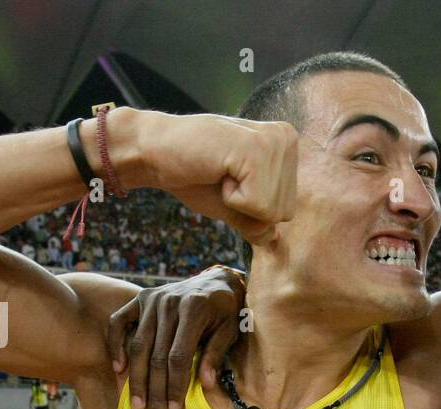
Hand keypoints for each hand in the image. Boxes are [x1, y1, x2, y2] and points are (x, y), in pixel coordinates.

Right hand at [108, 266, 245, 408]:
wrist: (216, 282)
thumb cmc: (226, 311)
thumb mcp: (229, 331)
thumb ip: (216, 355)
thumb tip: (206, 385)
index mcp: (193, 310)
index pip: (178, 356)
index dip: (175, 385)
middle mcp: (169, 303)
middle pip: (155, 355)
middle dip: (154, 391)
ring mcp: (152, 299)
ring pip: (138, 345)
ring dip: (136, 378)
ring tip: (136, 404)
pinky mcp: (140, 298)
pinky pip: (119, 322)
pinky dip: (116, 345)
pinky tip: (119, 369)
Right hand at [141, 113, 297, 245]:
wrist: (154, 153)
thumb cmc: (193, 176)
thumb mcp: (233, 205)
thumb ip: (256, 220)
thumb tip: (273, 238)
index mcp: (285, 147)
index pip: (286, 210)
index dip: (251, 210)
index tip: (229, 182)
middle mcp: (286, 138)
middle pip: (283, 212)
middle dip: (247, 208)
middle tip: (222, 177)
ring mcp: (273, 141)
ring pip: (272, 211)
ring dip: (238, 202)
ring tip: (220, 173)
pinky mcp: (257, 149)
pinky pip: (257, 204)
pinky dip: (232, 199)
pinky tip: (218, 172)